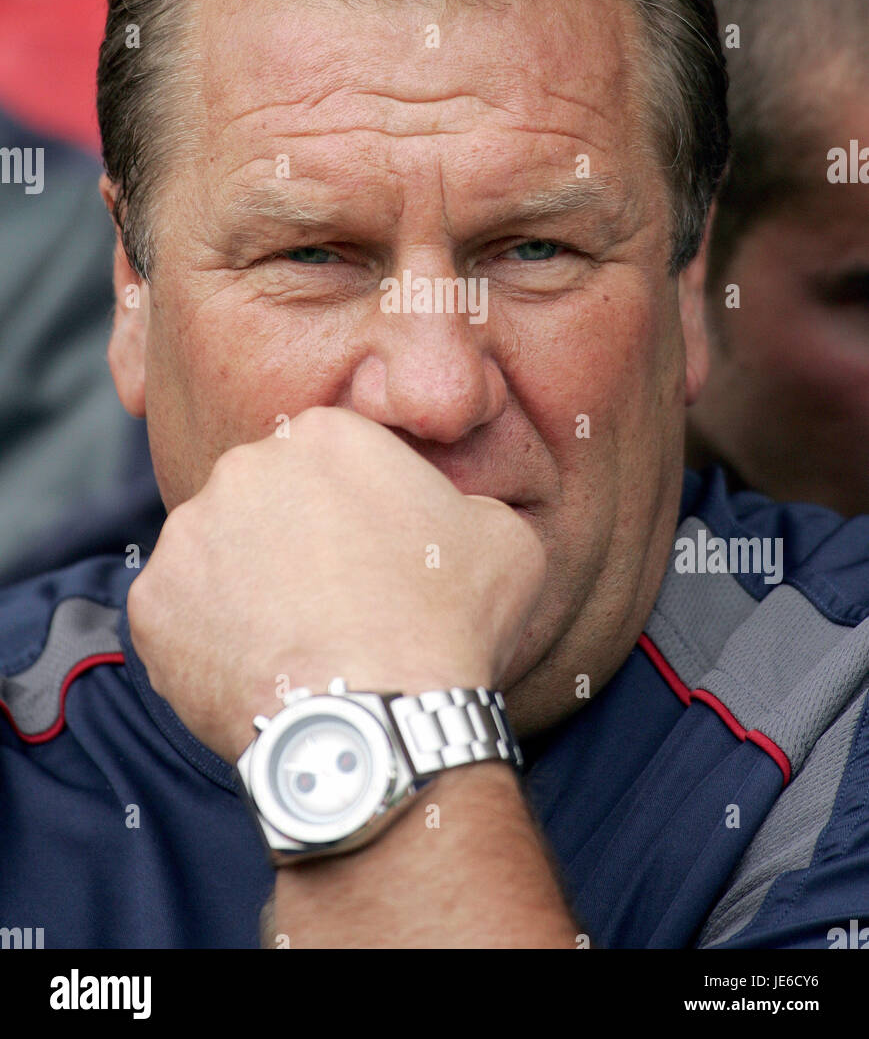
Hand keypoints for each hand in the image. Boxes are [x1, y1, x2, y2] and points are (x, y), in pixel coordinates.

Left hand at [126, 407, 546, 762]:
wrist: (376, 726)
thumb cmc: (449, 628)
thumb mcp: (504, 539)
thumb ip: (463, 502)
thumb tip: (449, 515)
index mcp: (326, 435)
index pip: (332, 458)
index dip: (355, 509)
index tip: (372, 556)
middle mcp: (245, 467)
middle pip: (268, 498)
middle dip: (293, 540)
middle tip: (332, 602)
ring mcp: (189, 534)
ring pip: (218, 552)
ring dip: (248, 587)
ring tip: (295, 645)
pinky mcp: (152, 603)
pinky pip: (180, 612)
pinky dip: (209, 639)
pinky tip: (258, 671)